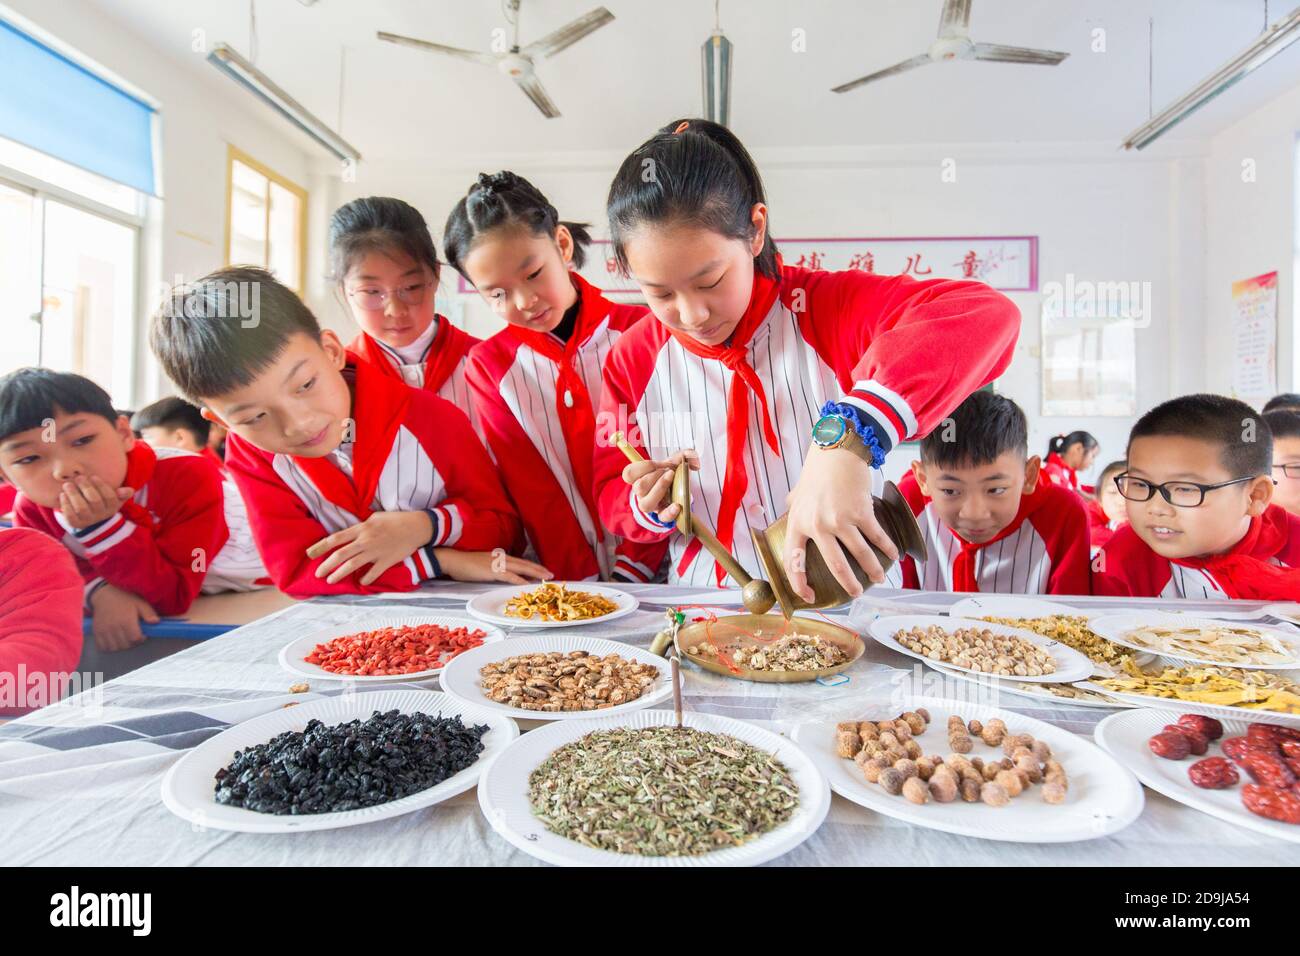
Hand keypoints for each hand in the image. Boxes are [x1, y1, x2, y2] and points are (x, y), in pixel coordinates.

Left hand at [60, 476, 132, 529]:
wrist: (90, 518)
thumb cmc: (103, 502)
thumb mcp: (115, 498)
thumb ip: (123, 493)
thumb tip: (129, 490)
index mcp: (112, 508)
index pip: (109, 496)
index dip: (101, 486)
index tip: (93, 477)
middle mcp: (101, 516)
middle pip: (94, 500)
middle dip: (86, 487)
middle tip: (78, 478)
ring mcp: (88, 521)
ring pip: (81, 508)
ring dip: (73, 494)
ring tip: (67, 485)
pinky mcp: (76, 524)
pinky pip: (70, 515)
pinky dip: (66, 504)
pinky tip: (63, 495)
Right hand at [88, 584, 157, 651]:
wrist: (104, 596)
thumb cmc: (124, 599)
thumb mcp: (140, 603)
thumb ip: (149, 613)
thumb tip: (156, 622)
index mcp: (126, 620)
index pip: (135, 638)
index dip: (141, 638)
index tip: (142, 633)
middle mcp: (114, 627)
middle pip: (126, 645)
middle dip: (132, 642)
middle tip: (133, 634)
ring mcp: (104, 631)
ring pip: (115, 648)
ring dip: (121, 645)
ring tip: (124, 637)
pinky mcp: (96, 632)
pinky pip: (103, 647)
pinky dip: (109, 647)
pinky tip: (115, 640)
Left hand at [307, 511, 433, 585]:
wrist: (416, 527)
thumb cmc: (396, 519)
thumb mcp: (375, 517)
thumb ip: (361, 527)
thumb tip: (350, 535)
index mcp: (361, 528)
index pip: (335, 539)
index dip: (320, 547)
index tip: (310, 554)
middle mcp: (365, 541)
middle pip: (340, 555)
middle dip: (326, 565)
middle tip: (317, 574)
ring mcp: (376, 552)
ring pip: (352, 565)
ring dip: (339, 574)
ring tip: (330, 580)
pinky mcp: (387, 561)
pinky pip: (373, 573)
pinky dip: (366, 579)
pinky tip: (361, 582)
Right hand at [435, 548, 552, 584]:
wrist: (451, 559)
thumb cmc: (463, 564)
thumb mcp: (481, 565)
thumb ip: (492, 568)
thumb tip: (499, 574)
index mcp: (498, 557)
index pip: (519, 561)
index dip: (531, 566)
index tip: (541, 570)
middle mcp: (500, 558)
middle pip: (524, 563)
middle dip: (539, 569)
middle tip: (551, 574)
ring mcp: (497, 564)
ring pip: (521, 568)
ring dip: (534, 573)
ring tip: (546, 578)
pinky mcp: (491, 571)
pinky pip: (508, 576)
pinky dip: (519, 580)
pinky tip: (527, 583)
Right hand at [622, 449, 698, 524]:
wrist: (679, 490)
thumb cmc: (671, 474)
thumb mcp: (674, 461)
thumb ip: (682, 454)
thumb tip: (690, 454)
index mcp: (639, 479)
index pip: (629, 474)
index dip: (643, 466)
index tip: (660, 463)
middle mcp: (642, 493)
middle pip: (638, 487)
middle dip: (655, 476)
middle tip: (670, 471)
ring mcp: (652, 505)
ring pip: (646, 504)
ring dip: (660, 489)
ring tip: (672, 479)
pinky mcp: (663, 514)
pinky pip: (662, 517)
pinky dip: (670, 512)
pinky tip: (677, 505)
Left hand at [783, 442, 896, 601]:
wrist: (836, 451)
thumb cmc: (816, 472)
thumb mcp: (797, 494)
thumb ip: (794, 508)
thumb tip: (791, 513)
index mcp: (798, 524)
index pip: (794, 561)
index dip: (799, 583)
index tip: (808, 596)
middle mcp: (817, 525)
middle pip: (834, 565)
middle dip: (848, 584)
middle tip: (856, 593)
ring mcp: (840, 520)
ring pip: (859, 554)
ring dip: (872, 569)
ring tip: (878, 579)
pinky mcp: (860, 512)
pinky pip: (876, 536)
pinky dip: (886, 547)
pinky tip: (892, 555)